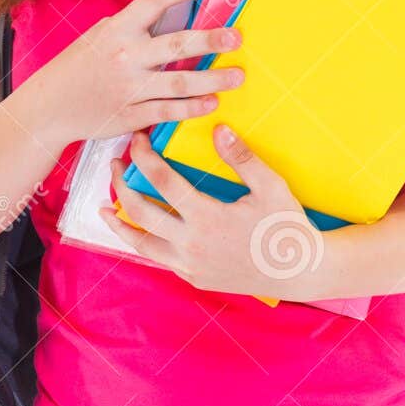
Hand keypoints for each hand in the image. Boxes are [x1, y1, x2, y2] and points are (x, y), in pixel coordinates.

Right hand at [32, 0, 246, 144]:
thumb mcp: (96, 38)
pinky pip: (167, 111)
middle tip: (236, 37)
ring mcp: (128, 88)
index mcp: (117, 30)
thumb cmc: (74, 70)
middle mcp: (125, 57)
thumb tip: (161, 12)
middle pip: (177, 45)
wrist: (46, 109)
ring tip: (237, 76)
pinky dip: (192, 108)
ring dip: (213, 80)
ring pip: (179, 83)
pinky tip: (211, 103)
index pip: (155, 1)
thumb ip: (128, 27)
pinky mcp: (130, 115)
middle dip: (211, 40)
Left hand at [100, 124, 328, 299]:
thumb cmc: (287, 226)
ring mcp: (189, 265)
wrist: (300, 273)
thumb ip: (242, 158)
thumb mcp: (271, 187)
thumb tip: (217, 128)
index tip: (137, 140)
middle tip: (114, 165)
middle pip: (139, 211)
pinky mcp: (193, 277)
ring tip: (105, 206)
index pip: (162, 180)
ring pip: (140, 243)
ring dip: (119, 222)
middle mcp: (191, 244)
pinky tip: (137, 230)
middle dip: (121, 184)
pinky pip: (159, 258)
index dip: (144, 156)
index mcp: (207, 218)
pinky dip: (143, 242)